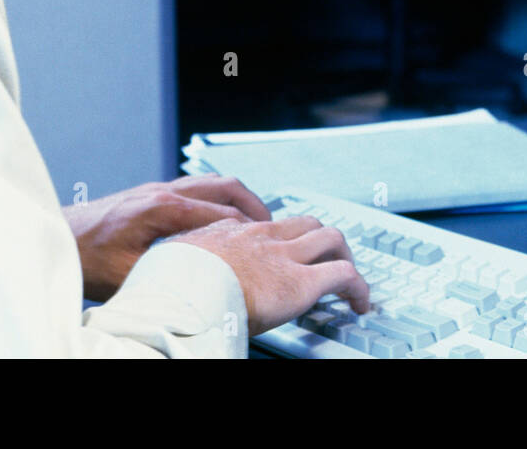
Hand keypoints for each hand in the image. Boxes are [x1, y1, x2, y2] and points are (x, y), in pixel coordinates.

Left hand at [63, 176, 269, 301]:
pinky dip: (217, 198)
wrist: (56, 236)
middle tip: (273, 224)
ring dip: (237, 198)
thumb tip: (202, 286)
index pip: (223, 213)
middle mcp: (164, 192)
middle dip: (254, 204)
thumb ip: (170, 273)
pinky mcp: (150, 194)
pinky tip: (218, 217)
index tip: (269, 240)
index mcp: (164, 209)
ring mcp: (157, 189)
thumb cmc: (84, 254)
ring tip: (254, 218)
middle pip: (225, 186)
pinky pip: (196, 187)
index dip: (250, 229)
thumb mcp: (131, 274)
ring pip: (211, 182)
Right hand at [169, 216, 369, 334]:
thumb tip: (172, 280)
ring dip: (343, 256)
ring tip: (349, 279)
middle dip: (320, 240)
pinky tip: (360, 304)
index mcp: (226, 234)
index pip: (264, 226)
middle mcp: (260, 237)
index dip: (280, 241)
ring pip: (330, 237)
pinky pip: (345, 275)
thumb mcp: (170, 268)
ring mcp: (283, 256)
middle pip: (304, 223)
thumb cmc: (167, 290)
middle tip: (326, 260)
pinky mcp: (301, 282)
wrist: (176, 297)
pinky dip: (359, 288)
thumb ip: (183, 267)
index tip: (283, 256)